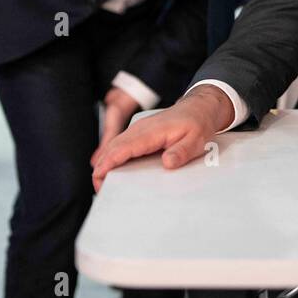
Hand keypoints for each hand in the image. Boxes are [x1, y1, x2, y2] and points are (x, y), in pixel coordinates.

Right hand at [90, 84, 234, 191]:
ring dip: (105, 162)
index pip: (123, 148)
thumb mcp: (196, 140)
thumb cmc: (197, 123)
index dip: (108, 163)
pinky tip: (112, 171)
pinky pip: (121, 145)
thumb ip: (181, 152)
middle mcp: (140, 129)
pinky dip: (112, 157)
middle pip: (112, 148)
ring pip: (114, 146)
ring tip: (102, 184)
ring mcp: (138, 130)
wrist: (198, 108)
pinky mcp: (139, 134)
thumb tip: (167, 163)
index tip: (99, 177)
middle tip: (99, 188)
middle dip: (101, 167)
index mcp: (151, 131)